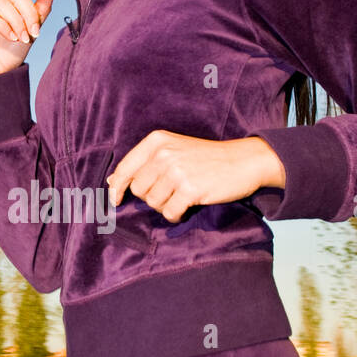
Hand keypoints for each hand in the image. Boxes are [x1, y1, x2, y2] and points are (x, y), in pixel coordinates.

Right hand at [0, 0, 57, 80]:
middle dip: (28, 12)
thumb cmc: (12, 52)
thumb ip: (41, 10)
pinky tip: (11, 38)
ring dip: (17, 22)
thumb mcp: (32, 30)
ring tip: (23, 38)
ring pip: (2, 4)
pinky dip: (3, 27)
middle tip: (35, 32)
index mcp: (8, 2)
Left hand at [106, 131, 286, 222]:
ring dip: (166, 205)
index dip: (117, 188)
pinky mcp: (190, 189)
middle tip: (171, 192)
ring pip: (153, 203)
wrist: (243, 160)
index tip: (115, 200)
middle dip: (151, 196)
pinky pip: (170, 213)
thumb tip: (113, 181)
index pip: (125, 169)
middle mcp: (163, 154)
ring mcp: (176, 171)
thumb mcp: (173, 150)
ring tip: (182, 196)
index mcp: (156, 141)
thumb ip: (144, 163)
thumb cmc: (206, 158)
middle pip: (138, 190)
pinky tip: (188, 206)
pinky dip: (176, 215)